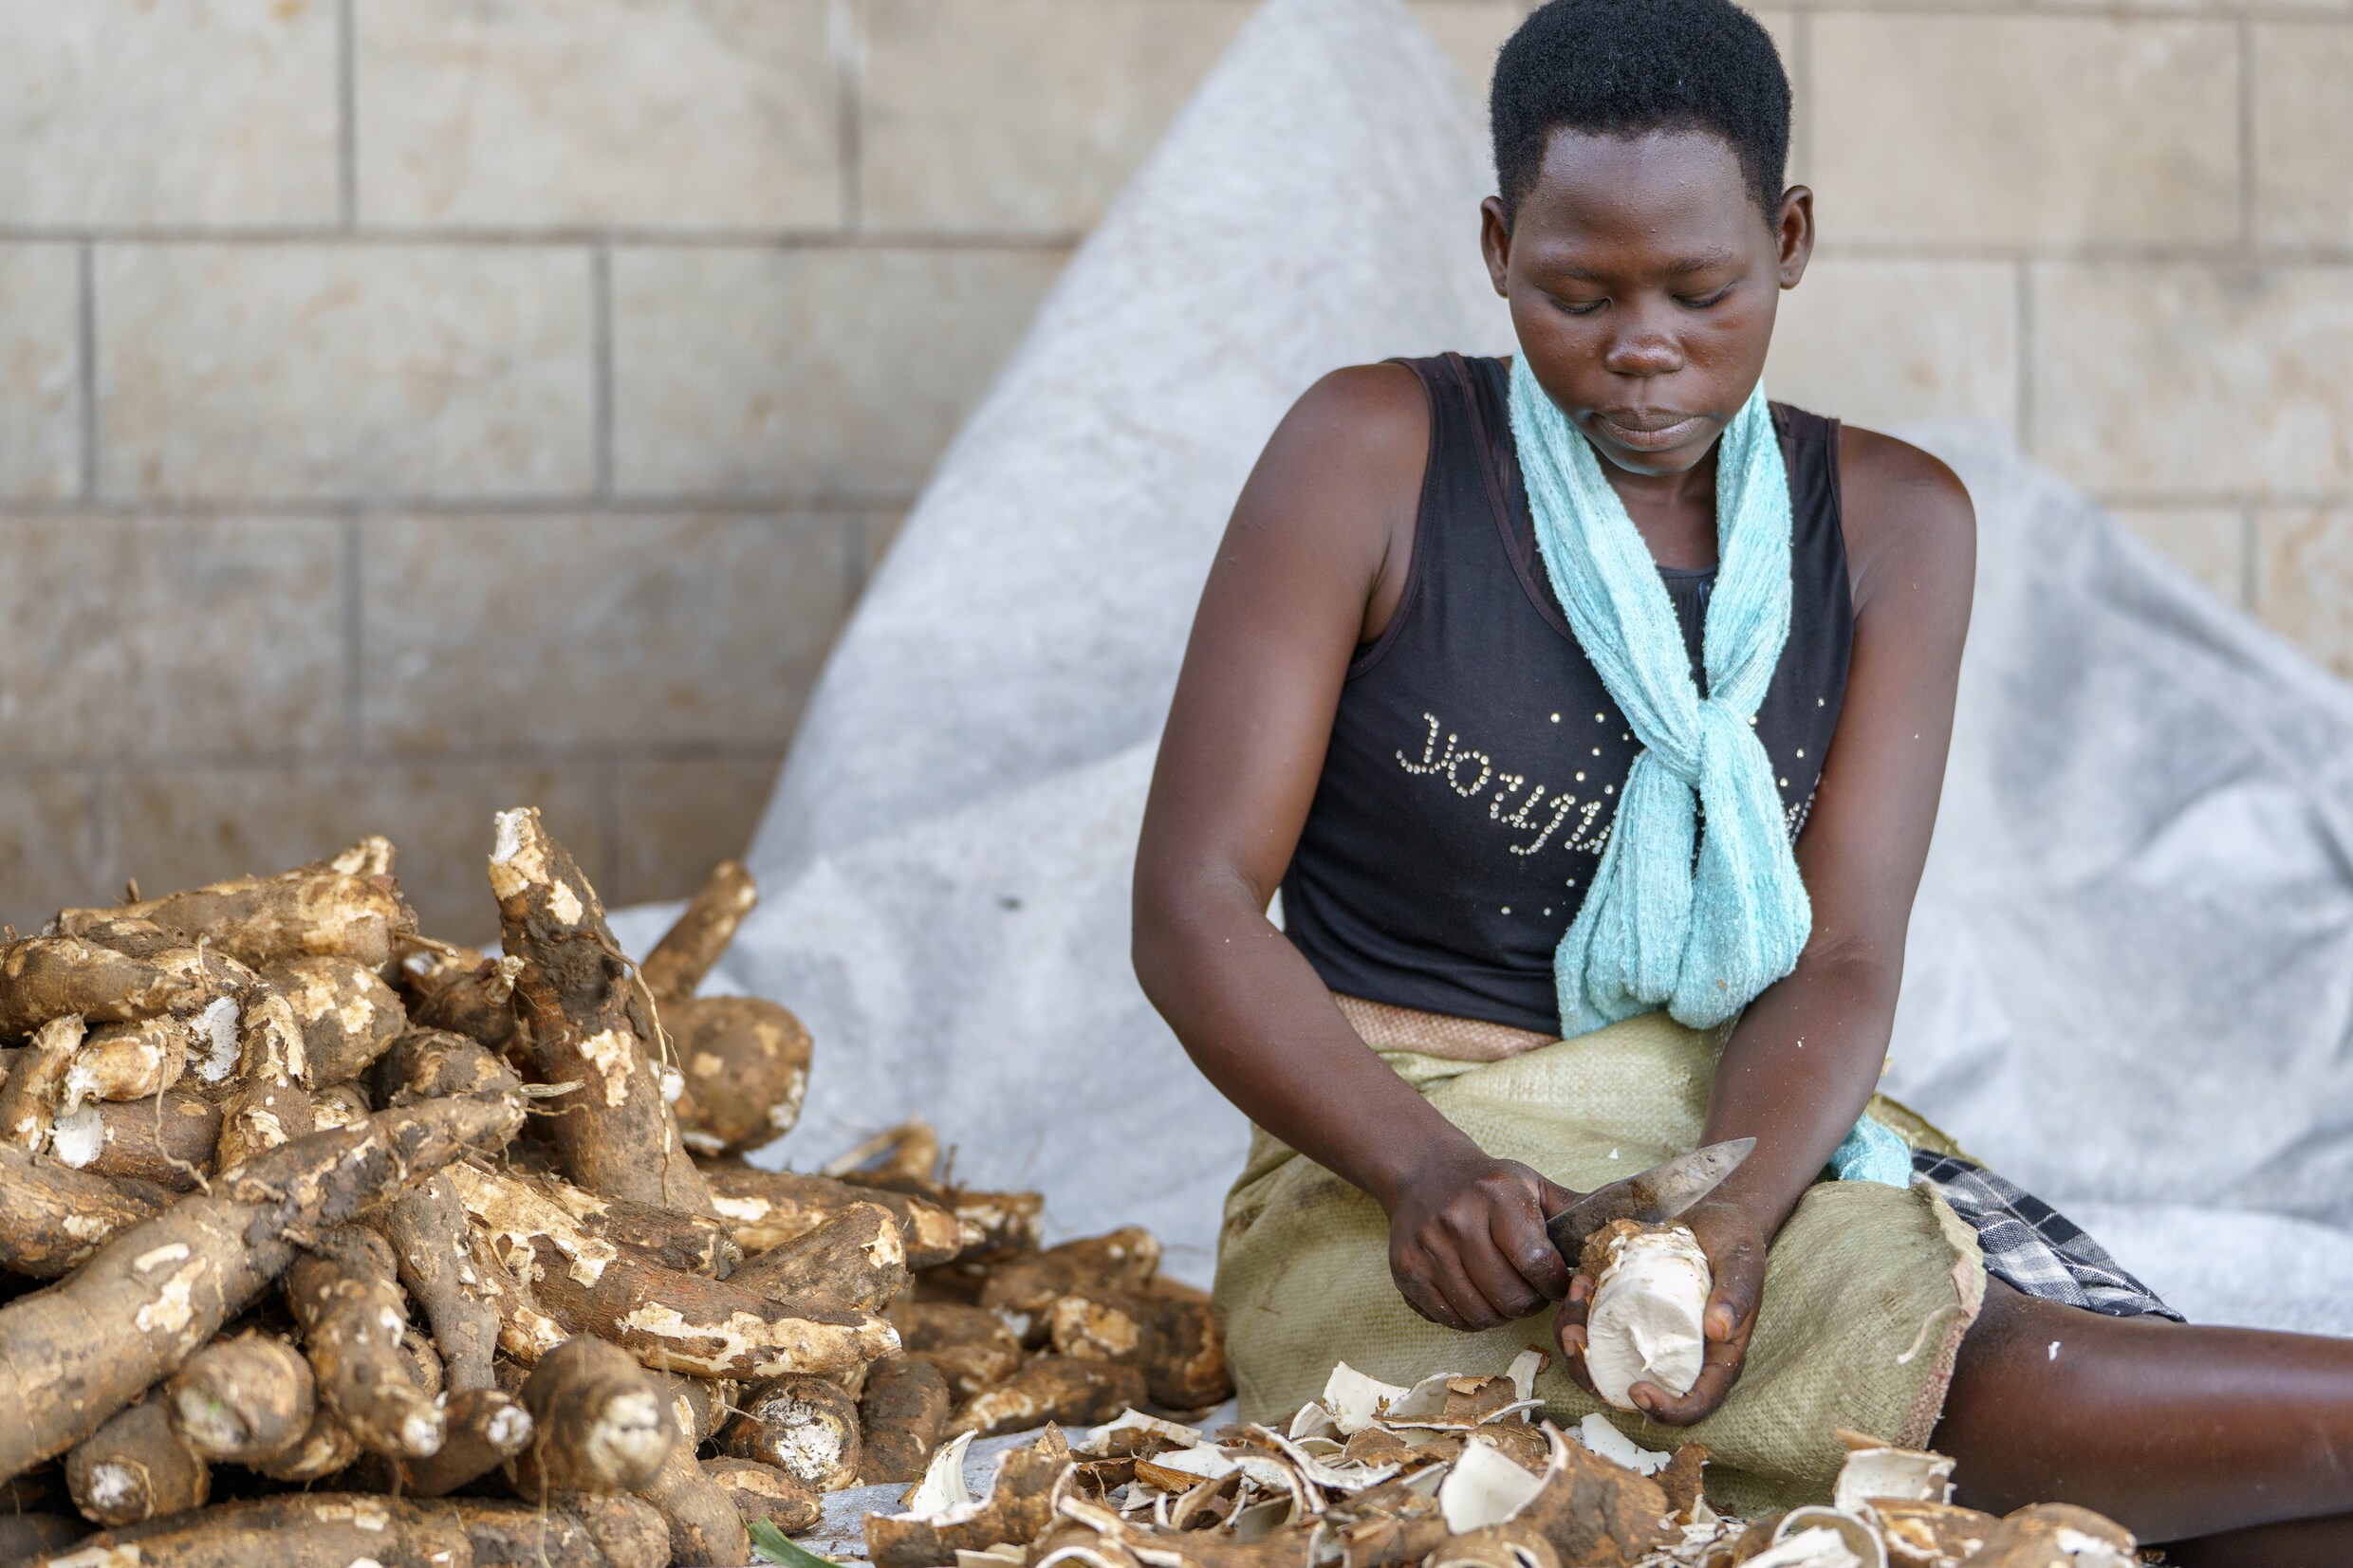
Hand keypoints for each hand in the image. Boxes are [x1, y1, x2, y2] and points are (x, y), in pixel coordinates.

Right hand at [1384, 1149, 1576, 1331]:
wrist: (1423, 1173)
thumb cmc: (1488, 1185)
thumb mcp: (1531, 1185)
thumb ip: (1574, 1210)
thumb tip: (1624, 1223)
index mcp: (1496, 1195)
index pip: (1536, 1262)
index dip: (1554, 1283)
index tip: (1555, 1280)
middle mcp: (1458, 1219)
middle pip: (1510, 1296)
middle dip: (1530, 1303)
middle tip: (1531, 1290)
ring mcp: (1428, 1247)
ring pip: (1480, 1314)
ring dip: (1500, 1314)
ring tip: (1504, 1293)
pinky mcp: (1406, 1271)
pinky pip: (1450, 1318)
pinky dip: (1471, 1318)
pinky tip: (1478, 1296)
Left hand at [1554, 1195, 1766, 1424]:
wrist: (1716, 1221)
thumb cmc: (1737, 1245)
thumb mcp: (1742, 1264)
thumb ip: (1736, 1294)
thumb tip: (1719, 1331)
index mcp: (1715, 1359)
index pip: (1694, 1402)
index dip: (1667, 1411)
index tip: (1638, 1391)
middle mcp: (1678, 1356)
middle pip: (1634, 1388)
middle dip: (1594, 1376)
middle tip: (1576, 1338)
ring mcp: (1651, 1337)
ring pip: (1607, 1361)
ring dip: (1579, 1342)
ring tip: (1574, 1301)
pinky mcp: (1632, 1315)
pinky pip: (1600, 1329)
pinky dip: (1580, 1314)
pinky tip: (1580, 1285)